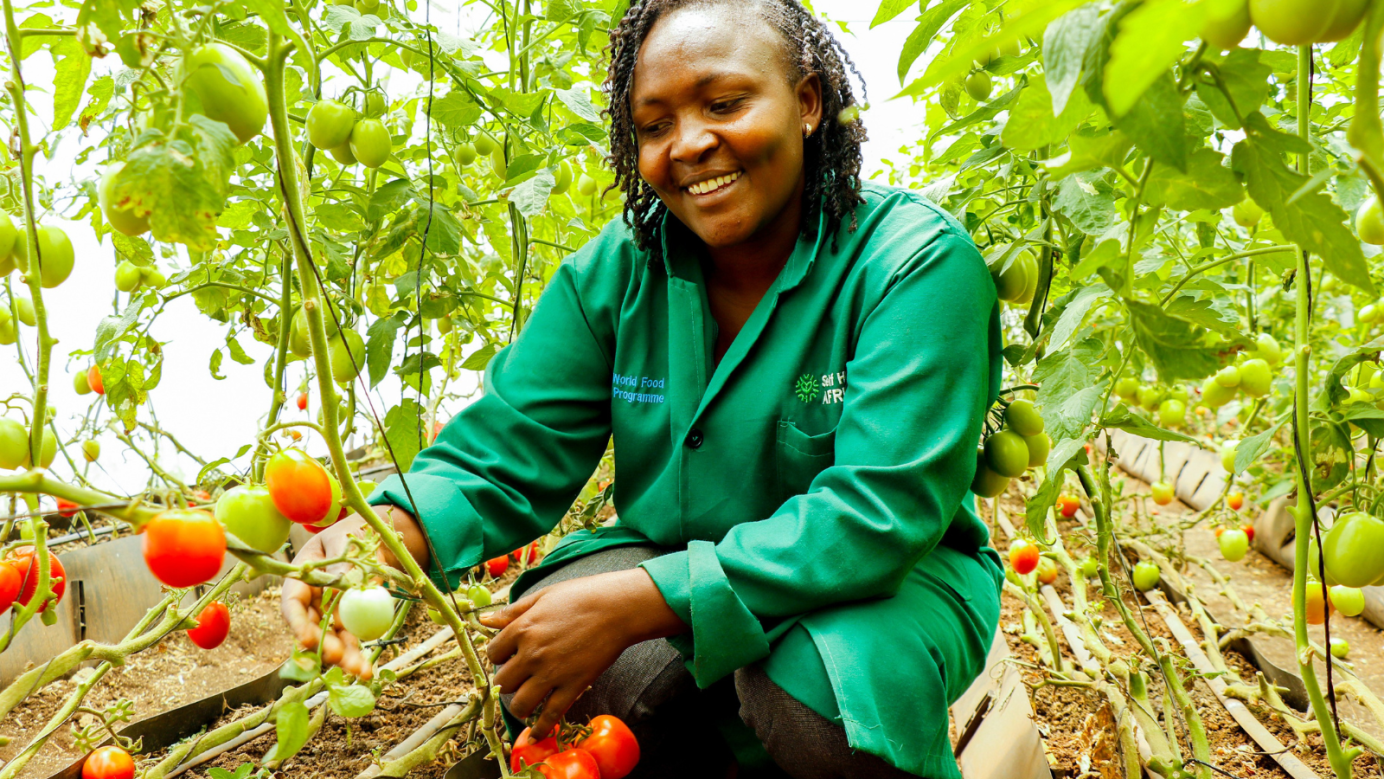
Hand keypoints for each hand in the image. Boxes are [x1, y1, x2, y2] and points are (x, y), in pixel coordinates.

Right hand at [281, 506, 424, 677]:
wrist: (372, 537)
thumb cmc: (352, 533)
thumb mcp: (346, 541)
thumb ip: (342, 564)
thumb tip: (341, 586)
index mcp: (302, 577)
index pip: (292, 603)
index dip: (297, 623)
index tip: (306, 639)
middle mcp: (312, 599)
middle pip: (312, 627)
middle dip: (324, 646)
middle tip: (339, 659)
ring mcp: (329, 612)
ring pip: (332, 638)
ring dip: (344, 658)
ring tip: (361, 672)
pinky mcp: (348, 620)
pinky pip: (350, 638)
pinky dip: (357, 653)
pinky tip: (366, 668)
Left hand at [481, 567, 685, 736]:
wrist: (619, 608)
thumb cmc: (582, 596)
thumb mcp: (542, 596)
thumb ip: (513, 611)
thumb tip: (484, 620)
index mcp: (522, 629)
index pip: (493, 653)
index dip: (500, 656)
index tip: (510, 655)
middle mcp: (532, 654)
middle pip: (502, 682)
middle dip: (508, 682)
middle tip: (519, 678)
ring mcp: (552, 673)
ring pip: (520, 704)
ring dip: (519, 706)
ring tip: (526, 702)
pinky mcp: (573, 687)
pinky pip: (550, 715)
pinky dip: (541, 729)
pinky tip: (537, 735)